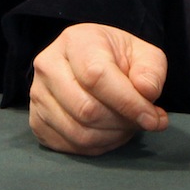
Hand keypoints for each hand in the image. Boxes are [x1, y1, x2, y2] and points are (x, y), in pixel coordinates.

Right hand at [29, 23, 168, 155]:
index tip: (153, 119)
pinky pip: (69, 146)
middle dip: (122, 123)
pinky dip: (96, 148)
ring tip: (127, 127)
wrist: (89, 62)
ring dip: (112, 138)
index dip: (128, 103)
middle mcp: (48, 66)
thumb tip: (146, 93)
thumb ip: (151, 71)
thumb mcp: (143, 54)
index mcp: (75, 41)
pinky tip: (110, 134)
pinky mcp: (36, 120)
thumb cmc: (117, 58)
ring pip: (78, 133)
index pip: (97, 77)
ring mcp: (37, 95)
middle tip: (142, 121)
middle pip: (86, 110)